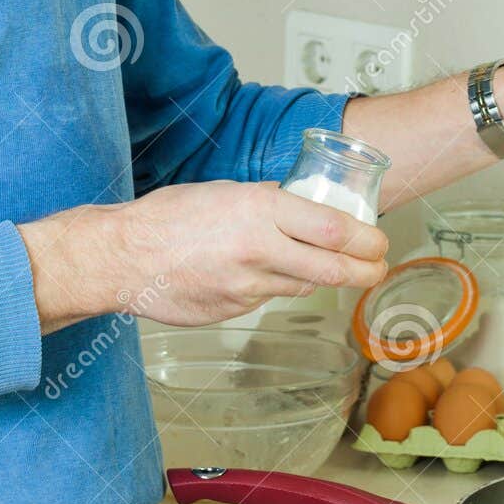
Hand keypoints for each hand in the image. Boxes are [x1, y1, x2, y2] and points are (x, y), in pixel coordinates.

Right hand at [19, 182, 388, 331]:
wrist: (123, 257)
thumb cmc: (169, 216)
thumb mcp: (226, 192)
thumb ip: (268, 204)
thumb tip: (305, 211)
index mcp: (260, 210)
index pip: (335, 230)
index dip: (368, 240)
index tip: (380, 242)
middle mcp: (260, 250)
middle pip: (334, 269)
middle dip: (366, 272)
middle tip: (380, 268)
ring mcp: (247, 286)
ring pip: (303, 285)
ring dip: (317, 277)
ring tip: (318, 266)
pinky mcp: (234, 311)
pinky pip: (268, 298)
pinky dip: (274, 286)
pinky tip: (255, 273)